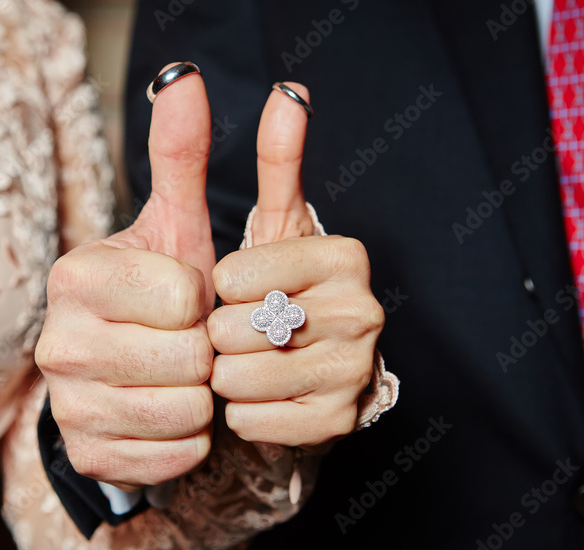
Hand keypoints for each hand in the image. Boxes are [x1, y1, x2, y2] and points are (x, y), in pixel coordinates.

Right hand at [36, 64, 216, 489]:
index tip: (184, 298)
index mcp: (74, 276)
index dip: (203, 299)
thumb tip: (185, 79)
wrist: (123, 372)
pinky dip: (187, 441)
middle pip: (187, 357)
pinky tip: (167, 414)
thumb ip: (179, 156)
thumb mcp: (172, 226)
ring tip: (178, 376)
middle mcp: (56, 342)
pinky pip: (174, 457)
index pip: (185, 295)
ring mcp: (66, 405)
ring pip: (184, 411)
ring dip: (200, 397)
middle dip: (204, 352)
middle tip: (185, 342)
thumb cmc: (157, 295)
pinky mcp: (85, 455)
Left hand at [207, 84, 383, 447]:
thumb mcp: (277, 223)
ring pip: (238, 379)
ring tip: (251, 360)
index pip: (233, 277)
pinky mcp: (337, 422)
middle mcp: (362, 312)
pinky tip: (264, 394)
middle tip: (244, 329)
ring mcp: (355, 371)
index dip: (220, 287)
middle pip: (233, 331)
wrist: (307, 366)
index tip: (240, 288)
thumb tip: (290, 92)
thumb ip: (281, 159)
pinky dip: (243, 412)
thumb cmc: (281, 288)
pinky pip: (251, 420)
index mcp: (344, 256)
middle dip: (221, 333)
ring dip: (228, 375)